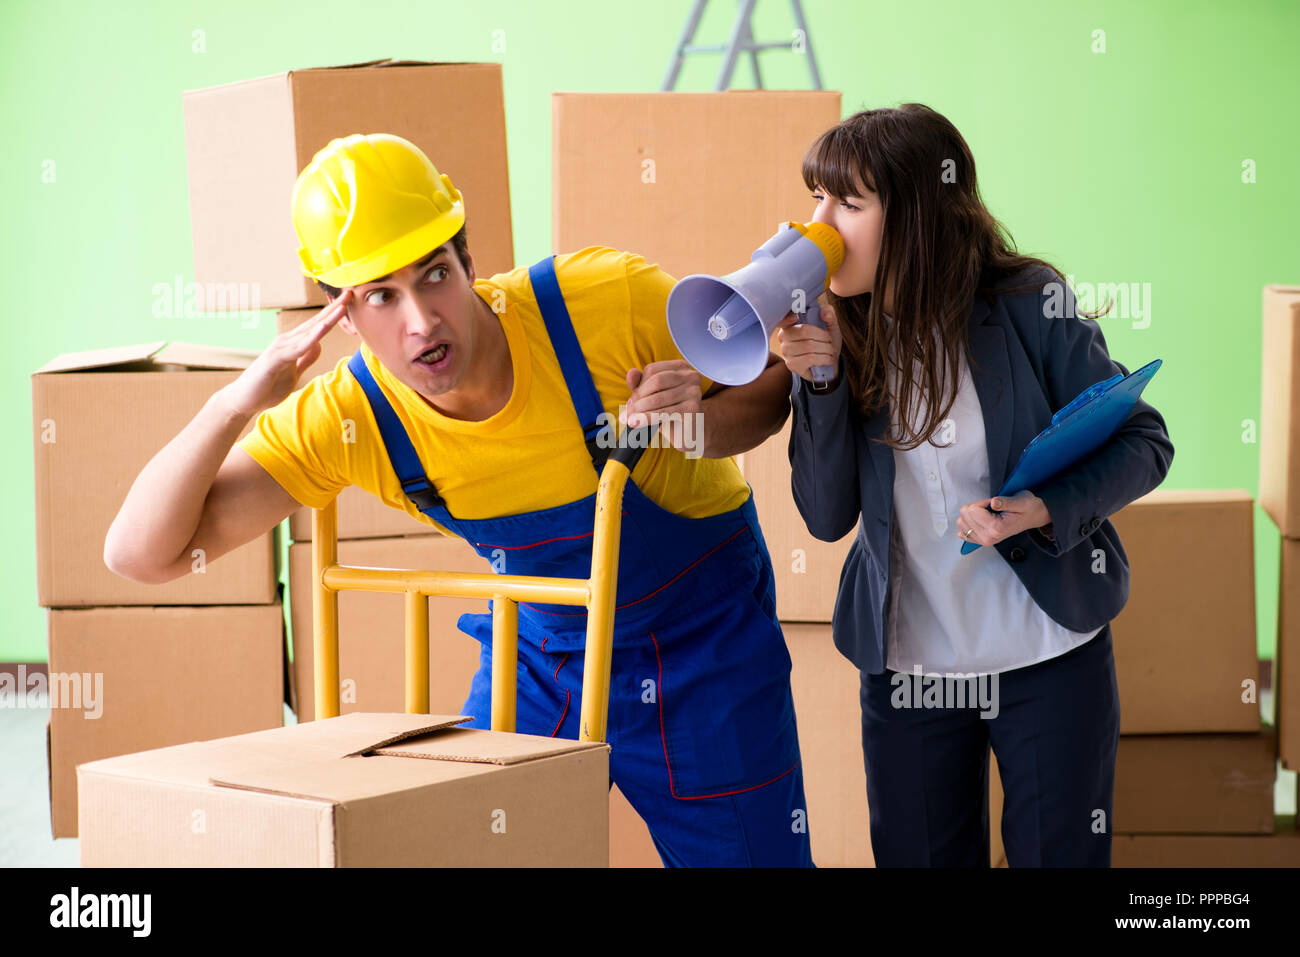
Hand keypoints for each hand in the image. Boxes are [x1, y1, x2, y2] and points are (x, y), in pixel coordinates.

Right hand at [222, 290, 351, 417]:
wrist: (244, 400)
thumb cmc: (267, 386)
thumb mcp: (294, 371)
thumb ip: (306, 358)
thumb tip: (318, 345)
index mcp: (293, 344)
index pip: (318, 326)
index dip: (333, 314)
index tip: (349, 301)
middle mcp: (287, 341)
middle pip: (316, 323)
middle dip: (334, 309)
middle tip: (351, 292)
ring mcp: (280, 348)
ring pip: (309, 332)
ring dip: (326, 319)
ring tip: (342, 306)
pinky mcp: (275, 359)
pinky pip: (297, 348)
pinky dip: (311, 338)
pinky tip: (322, 328)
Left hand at [622, 360, 702, 451]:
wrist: (689, 434)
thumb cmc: (669, 412)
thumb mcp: (652, 395)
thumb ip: (640, 383)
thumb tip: (631, 373)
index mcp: (680, 367)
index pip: (652, 370)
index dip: (638, 386)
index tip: (631, 401)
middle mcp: (691, 376)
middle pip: (656, 382)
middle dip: (638, 399)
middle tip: (626, 413)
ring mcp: (694, 392)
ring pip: (658, 398)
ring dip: (640, 410)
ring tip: (629, 420)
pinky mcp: (694, 409)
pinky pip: (664, 413)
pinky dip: (647, 418)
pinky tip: (636, 423)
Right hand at [774, 296, 842, 384]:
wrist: (827, 363)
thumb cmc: (825, 342)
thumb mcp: (830, 326)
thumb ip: (829, 314)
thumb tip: (825, 313)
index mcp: (790, 323)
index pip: (783, 318)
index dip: (788, 317)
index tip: (796, 317)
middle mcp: (783, 337)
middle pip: (804, 331)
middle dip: (824, 336)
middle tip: (829, 341)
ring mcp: (786, 351)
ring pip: (809, 346)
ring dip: (826, 348)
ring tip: (830, 350)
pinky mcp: (792, 365)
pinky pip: (810, 358)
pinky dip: (824, 358)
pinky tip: (828, 359)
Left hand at [956, 490, 1050, 546]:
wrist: (1033, 516)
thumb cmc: (1027, 508)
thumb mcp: (1021, 501)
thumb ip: (1006, 502)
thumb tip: (993, 503)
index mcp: (997, 528)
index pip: (972, 509)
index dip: (983, 502)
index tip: (994, 504)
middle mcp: (988, 537)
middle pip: (965, 514)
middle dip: (977, 507)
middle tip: (992, 509)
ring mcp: (984, 540)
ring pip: (961, 521)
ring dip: (973, 514)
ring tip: (989, 514)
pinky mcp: (980, 540)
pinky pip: (962, 532)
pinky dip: (969, 524)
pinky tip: (980, 521)